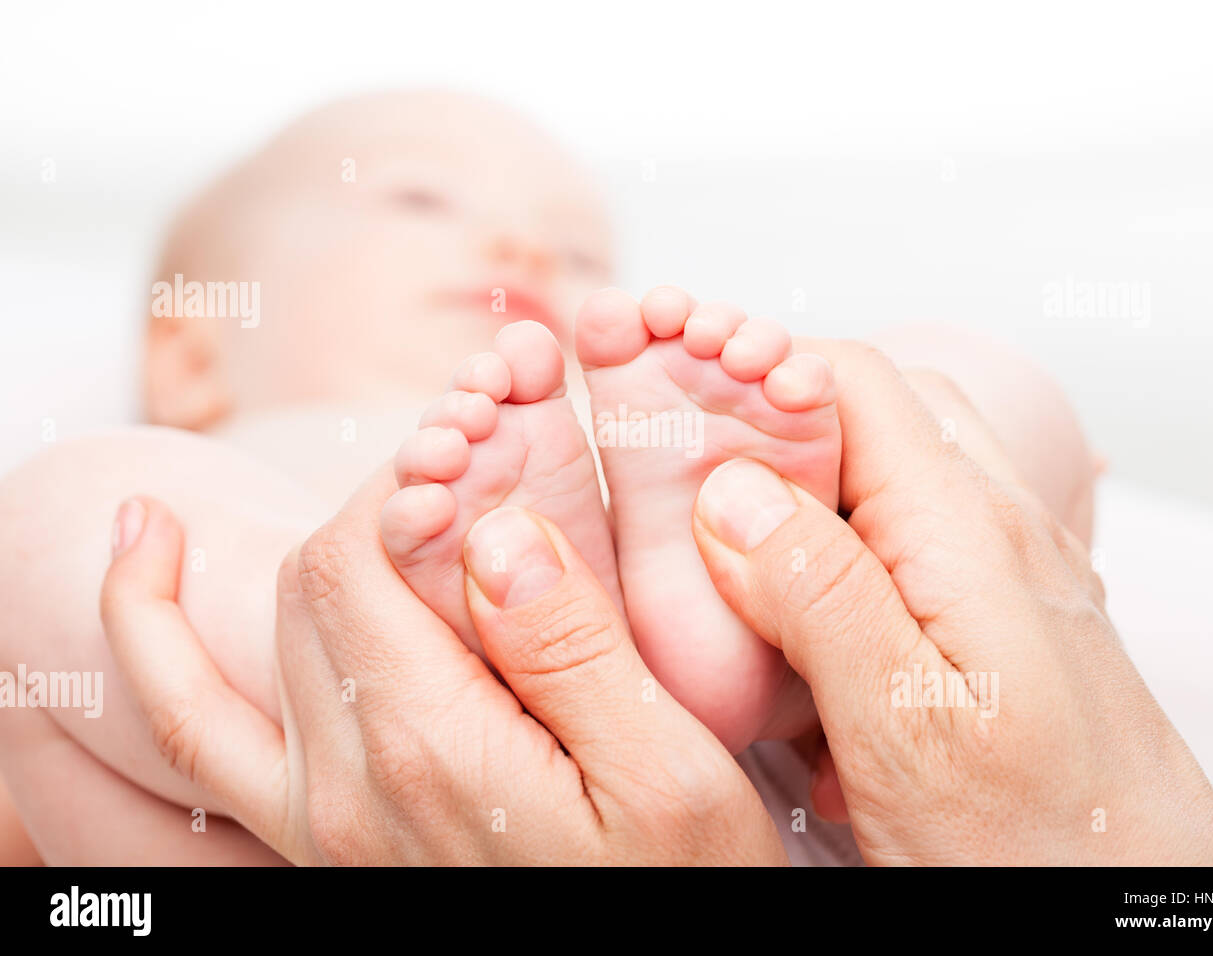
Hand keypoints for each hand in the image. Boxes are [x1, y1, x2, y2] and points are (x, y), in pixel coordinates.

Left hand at [99, 470, 786, 864]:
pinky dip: (152, 646)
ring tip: (231, 500)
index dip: (408, 471)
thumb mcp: (669, 779)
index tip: (484, 430)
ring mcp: (318, 818)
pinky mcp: (319, 840)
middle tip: (459, 453)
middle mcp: (348, 784)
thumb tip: (496, 530)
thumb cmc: (682, 892)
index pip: (362, 552)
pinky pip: (195, 734)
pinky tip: (147, 570)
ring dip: (266, 557)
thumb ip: (573, 651)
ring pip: (252, 638)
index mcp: (432, 748)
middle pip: (312, 580)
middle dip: (374, 499)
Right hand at [692, 341, 1212, 864]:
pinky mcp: (996, 613)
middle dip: (771, 424)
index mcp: (963, 531)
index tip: (678, 402)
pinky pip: (906, 540)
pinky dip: (839, 556)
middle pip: (869, 411)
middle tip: (690, 473)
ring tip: (736, 559)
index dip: (755, 370)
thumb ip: (820, 597)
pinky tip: (807, 633)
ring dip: (804, 494)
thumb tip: (732, 494)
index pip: (853, 379)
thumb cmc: (1044, 839)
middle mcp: (992, 528)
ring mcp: (1000, 567)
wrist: (1142, 892)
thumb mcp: (907, 729)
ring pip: (885, 474)